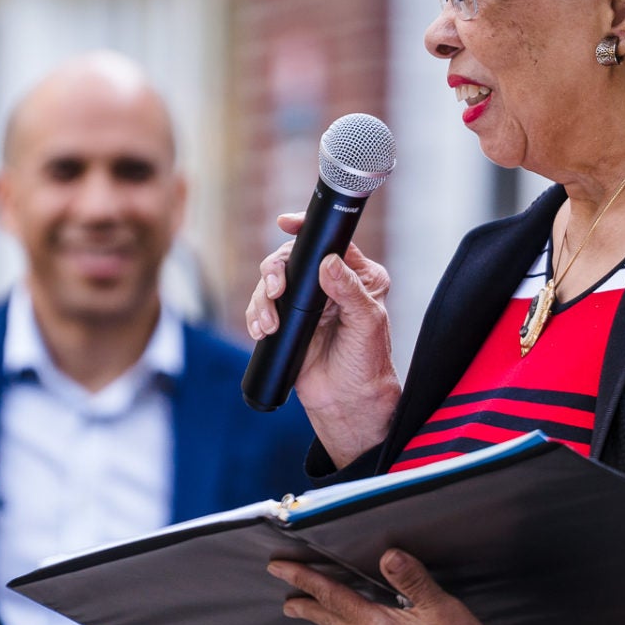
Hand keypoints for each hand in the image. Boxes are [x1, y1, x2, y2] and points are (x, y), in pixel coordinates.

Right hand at [244, 212, 400, 465]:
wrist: (348, 402)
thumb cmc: (368, 362)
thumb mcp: (366, 322)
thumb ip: (349, 291)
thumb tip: (329, 262)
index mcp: (356, 277)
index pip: (330, 242)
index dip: (306, 230)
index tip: (286, 223)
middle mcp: (329, 285)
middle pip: (291, 259)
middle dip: (275, 271)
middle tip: (275, 289)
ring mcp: (305, 304)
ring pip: (271, 283)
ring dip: (263, 299)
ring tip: (269, 325)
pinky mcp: (286, 323)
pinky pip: (262, 309)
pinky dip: (256, 316)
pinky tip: (262, 331)